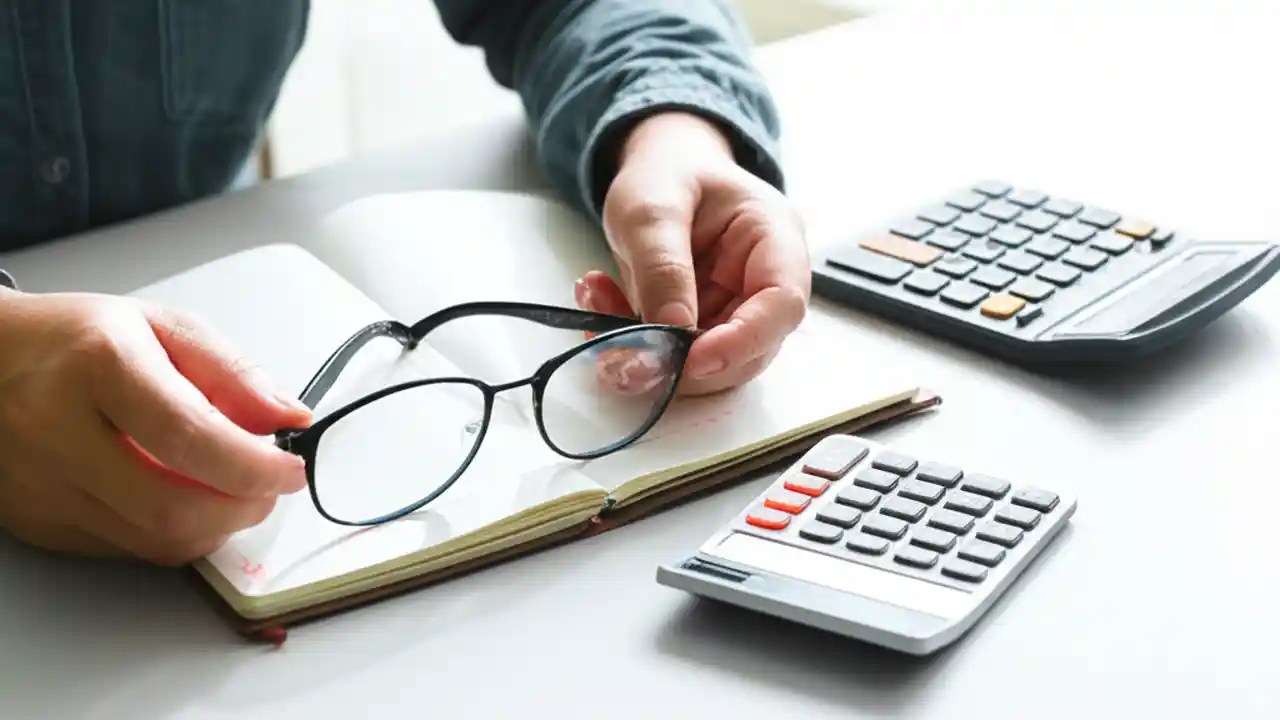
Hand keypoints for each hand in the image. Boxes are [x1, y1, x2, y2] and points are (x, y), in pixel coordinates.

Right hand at [0, 289, 309, 565]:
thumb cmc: (76, 340)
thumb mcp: (163, 328)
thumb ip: (233, 373)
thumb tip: (290, 417)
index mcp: (100, 365)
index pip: (190, 437)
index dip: (254, 465)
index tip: (289, 468)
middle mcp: (59, 430)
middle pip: (173, 508)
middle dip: (242, 508)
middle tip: (266, 487)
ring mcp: (43, 485)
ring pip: (154, 542)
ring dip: (214, 527)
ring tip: (229, 491)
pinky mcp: (38, 522)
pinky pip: (127, 549)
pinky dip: (172, 534)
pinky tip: (180, 498)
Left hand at [578, 111, 809, 395]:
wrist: (661, 171)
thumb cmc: (668, 174)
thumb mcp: (652, 207)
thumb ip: (662, 266)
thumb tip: (673, 331)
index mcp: (776, 240)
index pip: (782, 305)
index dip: (742, 342)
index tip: (691, 360)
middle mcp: (764, 285)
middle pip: (748, 351)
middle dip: (684, 363)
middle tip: (622, 349)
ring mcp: (735, 312)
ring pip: (708, 366)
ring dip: (649, 354)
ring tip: (598, 302)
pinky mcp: (704, 329)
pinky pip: (675, 358)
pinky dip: (633, 344)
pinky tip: (600, 303)